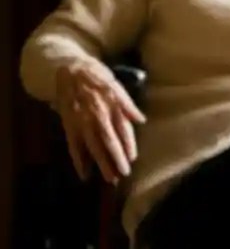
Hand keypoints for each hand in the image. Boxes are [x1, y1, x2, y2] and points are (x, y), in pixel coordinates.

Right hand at [52, 58, 145, 184]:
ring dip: (101, 163)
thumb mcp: (115, 85)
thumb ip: (128, 104)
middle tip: (124, 174)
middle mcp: (96, 116)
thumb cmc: (97, 77)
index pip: (122, 129)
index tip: (133, 158)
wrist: (68, 69)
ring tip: (110, 179)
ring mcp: (81, 122)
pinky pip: (73, 146)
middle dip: (116, 158)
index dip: (128, 144)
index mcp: (110, 106)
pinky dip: (78, 161)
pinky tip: (84, 174)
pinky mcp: (69, 126)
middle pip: (108, 140)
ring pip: (92, 147)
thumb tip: (141, 119)